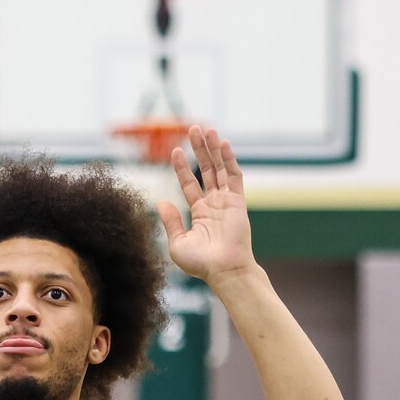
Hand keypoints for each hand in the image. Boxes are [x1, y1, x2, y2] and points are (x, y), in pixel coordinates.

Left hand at [157, 125, 255, 283]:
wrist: (224, 270)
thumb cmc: (201, 264)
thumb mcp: (178, 243)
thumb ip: (170, 222)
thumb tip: (161, 202)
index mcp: (200, 214)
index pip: (189, 184)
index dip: (182, 167)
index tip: (176, 150)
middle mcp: (214, 205)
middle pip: (206, 170)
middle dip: (200, 150)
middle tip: (194, 129)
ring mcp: (227, 202)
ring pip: (219, 169)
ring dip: (214, 149)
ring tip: (207, 129)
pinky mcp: (238, 202)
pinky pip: (234, 176)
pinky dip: (229, 159)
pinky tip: (224, 143)